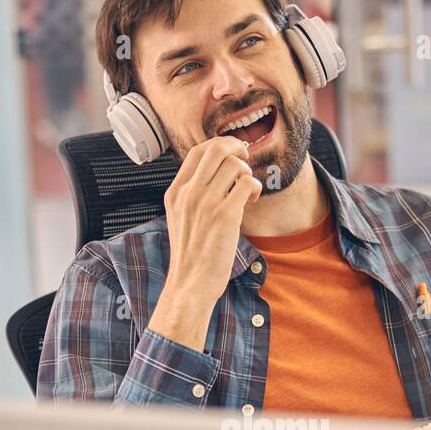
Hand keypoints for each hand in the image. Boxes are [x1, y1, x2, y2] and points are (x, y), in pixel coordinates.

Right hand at [148, 137, 262, 350]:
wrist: (190, 284)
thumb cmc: (191, 256)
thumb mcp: (180, 219)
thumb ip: (192, 196)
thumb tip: (216, 175)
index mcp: (175, 193)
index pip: (197, 152)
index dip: (219, 145)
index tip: (232, 152)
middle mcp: (189, 194)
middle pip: (215, 149)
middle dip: (236, 147)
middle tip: (246, 158)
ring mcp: (206, 203)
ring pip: (234, 164)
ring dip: (247, 173)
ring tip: (247, 191)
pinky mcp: (224, 216)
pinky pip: (247, 183)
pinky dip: (254, 187)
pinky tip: (251, 201)